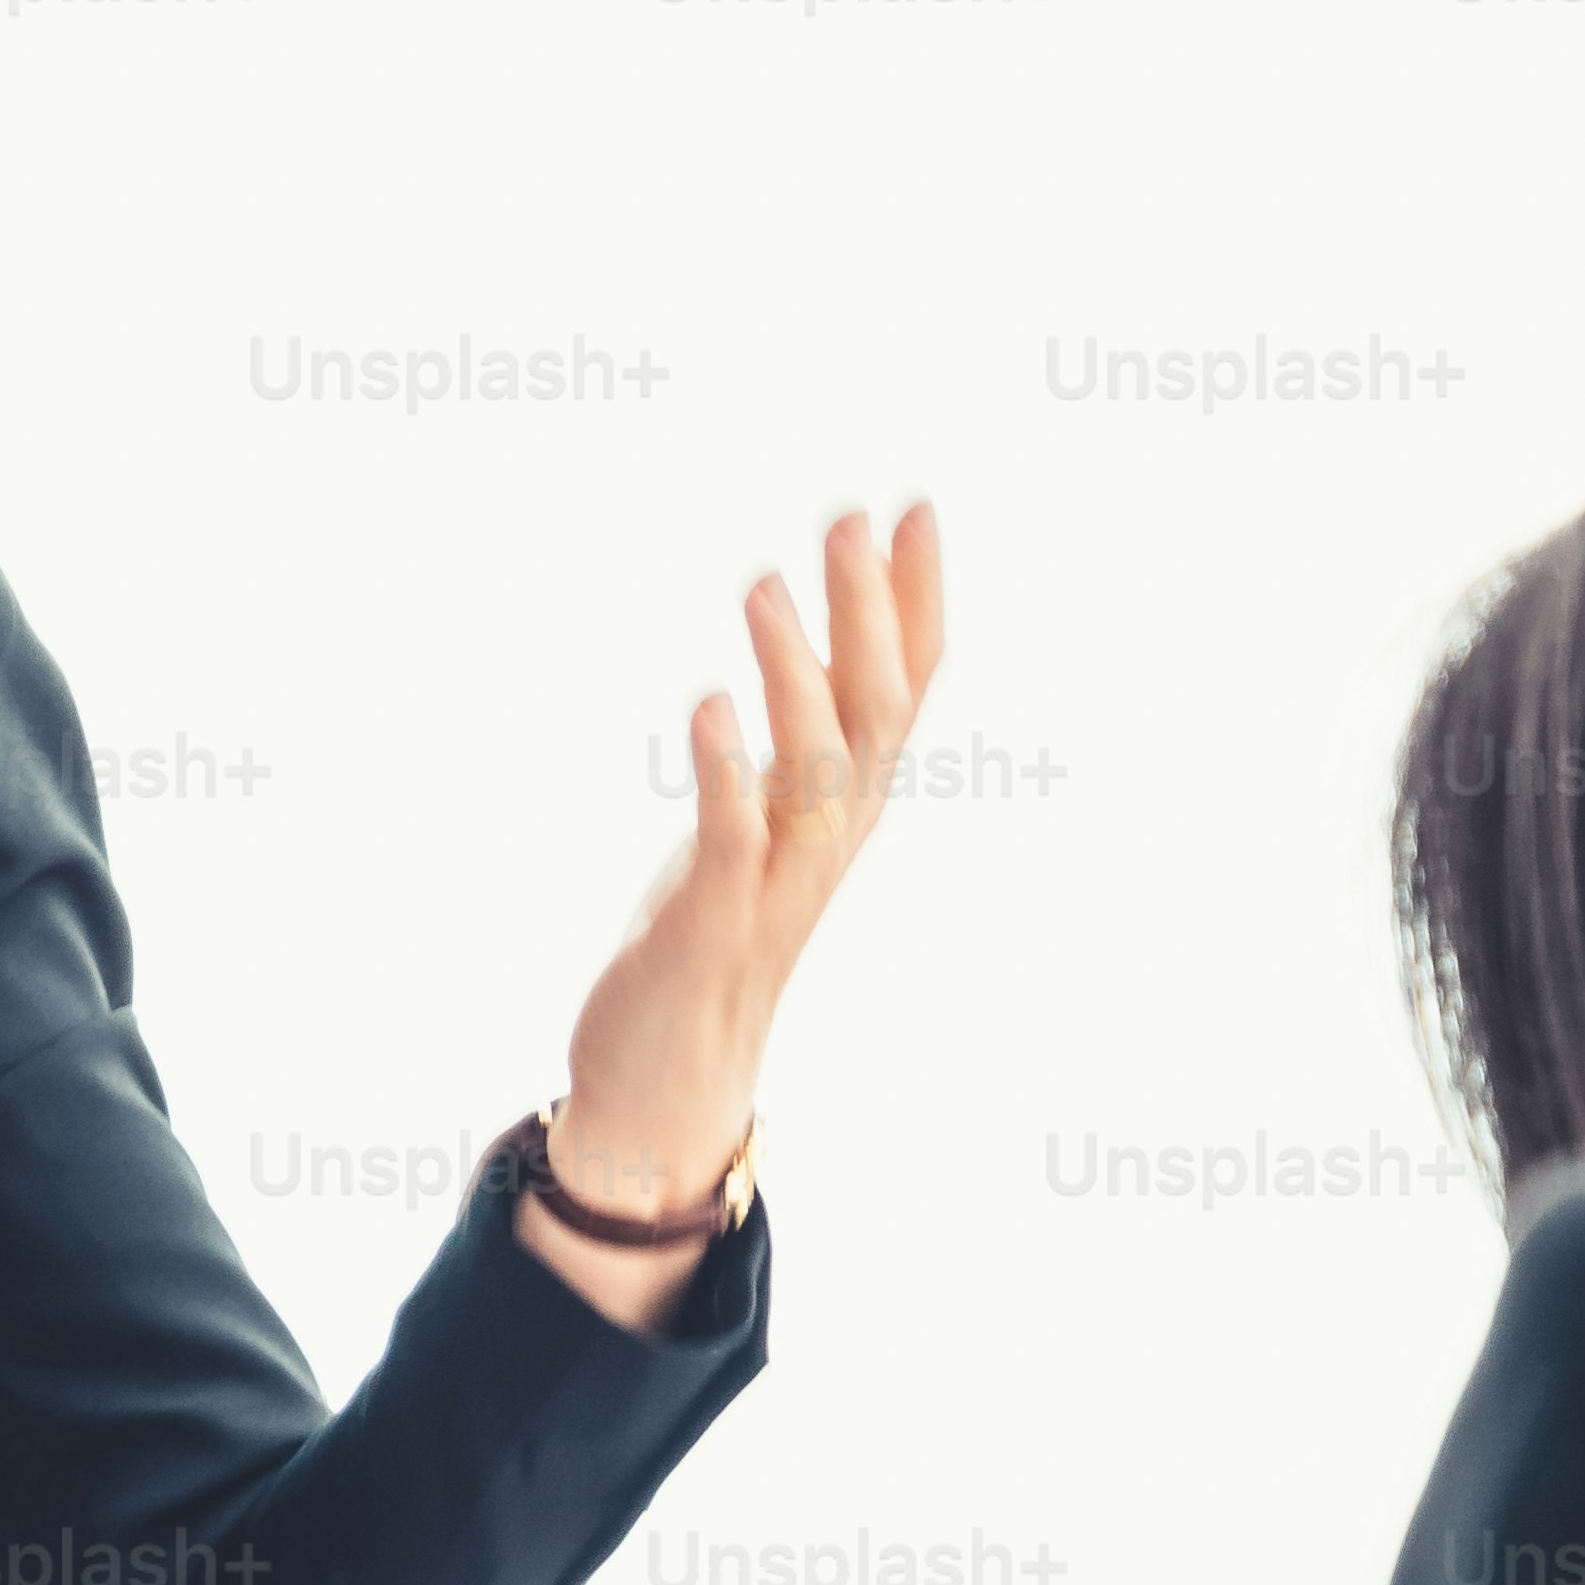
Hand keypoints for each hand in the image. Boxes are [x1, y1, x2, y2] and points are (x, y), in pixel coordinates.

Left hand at [525, 499, 942, 1326]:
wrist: (668, 1078)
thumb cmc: (709, 935)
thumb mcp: (761, 819)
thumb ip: (793, 740)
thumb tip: (807, 640)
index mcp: (844, 806)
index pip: (904, 688)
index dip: (916, 601)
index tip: (916, 506)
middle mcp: (829, 838)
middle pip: (875, 711)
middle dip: (869, 613)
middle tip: (850, 517)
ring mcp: (778, 882)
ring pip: (817, 767)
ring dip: (795, 674)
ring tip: (765, 586)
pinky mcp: (715, 924)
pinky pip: (734, 840)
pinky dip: (728, 772)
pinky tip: (708, 707)